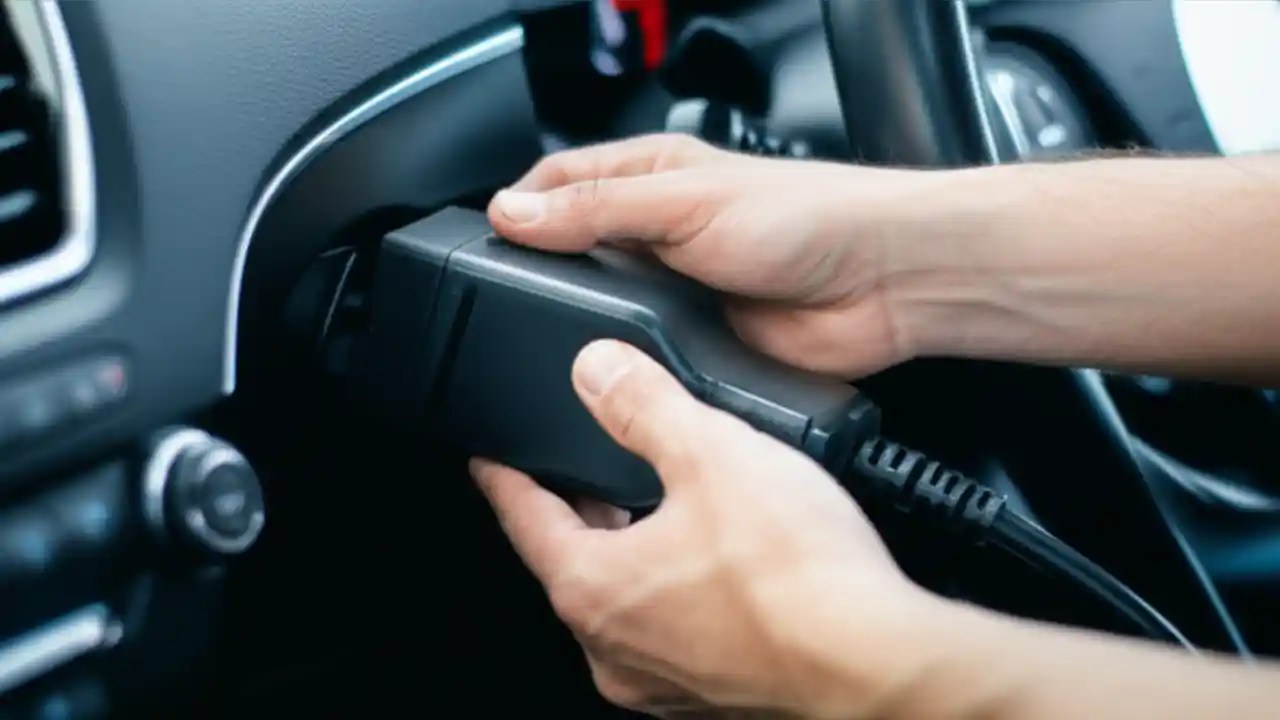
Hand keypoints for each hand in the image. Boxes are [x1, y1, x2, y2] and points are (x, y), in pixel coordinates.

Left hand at [471, 339, 933, 717]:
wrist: (877, 665)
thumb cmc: (797, 578)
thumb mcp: (711, 453)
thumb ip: (644, 404)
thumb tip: (598, 372)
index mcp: (593, 588)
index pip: (521, 518)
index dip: (505, 477)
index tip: (491, 460)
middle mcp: (615, 649)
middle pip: (574, 562)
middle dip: (581, 512)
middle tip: (589, 471)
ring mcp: (665, 682)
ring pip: (627, 603)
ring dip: (636, 556)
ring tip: (666, 510)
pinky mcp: (716, 699)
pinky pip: (677, 634)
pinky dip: (682, 596)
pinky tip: (723, 568)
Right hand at [487, 134, 953, 378]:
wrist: (882, 283)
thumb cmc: (811, 216)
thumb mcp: (686, 201)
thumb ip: (597, 210)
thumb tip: (513, 213)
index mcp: (651, 178)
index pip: (558, 182)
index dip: (514, 207)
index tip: (478, 240)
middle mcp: (659, 232)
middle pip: (572, 249)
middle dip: (539, 270)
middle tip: (504, 299)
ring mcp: (676, 291)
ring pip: (604, 308)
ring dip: (583, 322)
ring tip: (553, 339)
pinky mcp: (696, 343)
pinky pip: (643, 354)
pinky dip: (624, 362)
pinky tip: (611, 371)